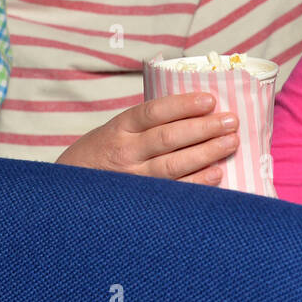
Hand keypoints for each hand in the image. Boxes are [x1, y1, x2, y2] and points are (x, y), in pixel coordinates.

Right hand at [58, 92, 238, 183]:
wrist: (70, 194)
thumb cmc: (102, 155)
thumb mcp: (116, 131)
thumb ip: (146, 124)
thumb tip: (196, 111)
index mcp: (119, 128)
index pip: (153, 112)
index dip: (183, 105)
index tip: (210, 100)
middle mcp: (125, 152)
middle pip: (168, 138)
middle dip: (203, 128)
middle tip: (231, 121)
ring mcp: (132, 178)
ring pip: (172, 165)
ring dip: (205, 153)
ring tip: (230, 142)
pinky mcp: (141, 201)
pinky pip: (172, 191)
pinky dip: (196, 183)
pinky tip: (217, 174)